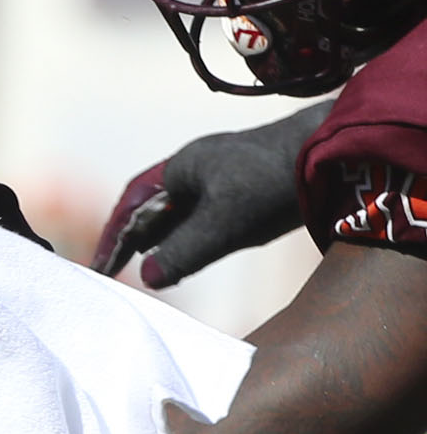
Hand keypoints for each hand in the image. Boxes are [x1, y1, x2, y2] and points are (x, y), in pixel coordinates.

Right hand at [95, 102, 327, 285]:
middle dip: (129, 239)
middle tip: (114, 270)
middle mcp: (193, 171)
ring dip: (158, 240)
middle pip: (150, 209)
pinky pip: (200, 217)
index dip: (113, 237)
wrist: (333, 155)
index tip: (101, 267)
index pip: (132, 206)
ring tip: (147, 268)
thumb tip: (148, 278)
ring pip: (177, 214)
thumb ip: (184, 251)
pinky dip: (185, 238)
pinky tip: (189, 254)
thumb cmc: (272, 182)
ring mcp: (219, 179)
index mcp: (179, 169)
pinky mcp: (242, 191)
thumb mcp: (225, 222)